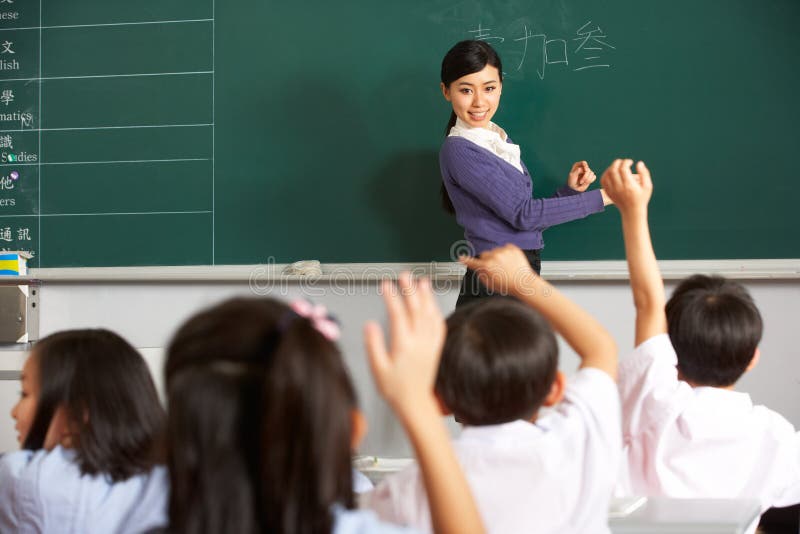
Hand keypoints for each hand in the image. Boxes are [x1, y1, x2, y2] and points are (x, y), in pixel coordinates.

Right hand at [364, 273, 445, 416]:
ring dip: (426, 296)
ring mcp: (430, 344)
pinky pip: (438, 325)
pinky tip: (432, 304)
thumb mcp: (377, 369)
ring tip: (422, 282)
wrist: (415, 403)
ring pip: (429, 314)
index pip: (398, 314)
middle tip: (404, 276)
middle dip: (409, 290)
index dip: (391, 297)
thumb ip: (373, 345)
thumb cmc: (395, 389)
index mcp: (404, 345)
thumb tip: (370, 325)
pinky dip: (436, 311)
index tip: (385, 285)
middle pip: (416, 309)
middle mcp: (419, 342)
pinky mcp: (435, 348)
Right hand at [459, 244, 536, 296]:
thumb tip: (478, 268)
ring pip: (495, 251)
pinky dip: (506, 253)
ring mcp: (504, 251)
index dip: (466, 260)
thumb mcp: (490, 284)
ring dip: (497, 257)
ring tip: (506, 267)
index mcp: (487, 266)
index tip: (461, 258)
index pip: (473, 262)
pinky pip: (505, 248)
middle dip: (487, 260)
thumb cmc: (508, 285)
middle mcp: (494, 257)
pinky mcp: (513, 249)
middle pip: (484, 255)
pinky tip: (510, 262)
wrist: (524, 283)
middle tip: (495, 269)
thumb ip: (481, 275)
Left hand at [567, 160, 596, 191]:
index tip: (585, 169)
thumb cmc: (572, 181)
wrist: (574, 189)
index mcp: (578, 166)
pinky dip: (590, 180)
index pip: (584, 163)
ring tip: (582, 183)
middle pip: (588, 169)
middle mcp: (583, 168)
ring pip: (592, 173)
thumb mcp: (572, 176)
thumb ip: (576, 171)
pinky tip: (586, 183)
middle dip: (585, 177)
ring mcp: (587, 172)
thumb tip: (581, 168)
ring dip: (587, 180)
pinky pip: (594, 177)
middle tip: (580, 182)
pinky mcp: (591, 177)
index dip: (585, 165)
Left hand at [600, 159, 651, 214]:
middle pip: (613, 170)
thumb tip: (639, 163)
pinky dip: (606, 173)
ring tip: (618, 166)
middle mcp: (619, 187)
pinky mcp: (608, 192)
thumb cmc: (641, 197)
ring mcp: (612, 190)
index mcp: (629, 185)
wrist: (632, 211)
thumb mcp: (647, 186)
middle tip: (623, 162)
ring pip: (607, 174)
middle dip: (618, 162)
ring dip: (611, 167)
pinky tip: (612, 172)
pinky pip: (603, 180)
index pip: (623, 169)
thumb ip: (644, 173)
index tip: (630, 162)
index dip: (626, 162)